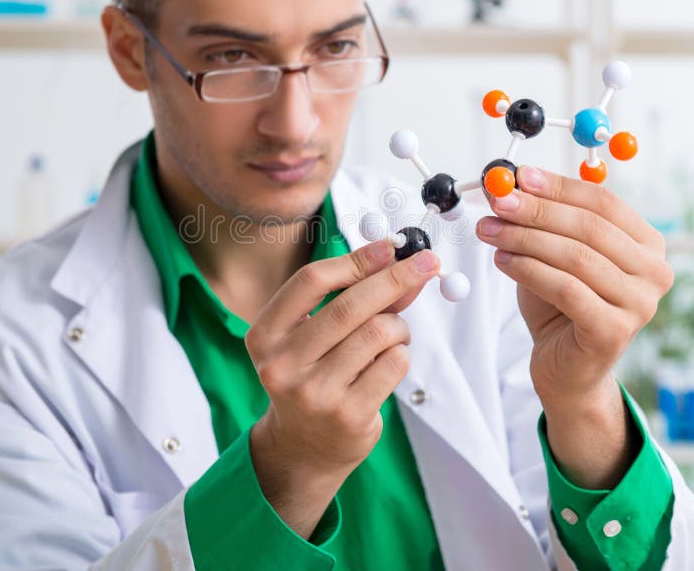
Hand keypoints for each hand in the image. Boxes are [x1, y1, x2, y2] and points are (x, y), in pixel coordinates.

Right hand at [245, 240, 438, 535]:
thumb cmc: (312, 376)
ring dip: (399, 325)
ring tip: (394, 334)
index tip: (388, 247)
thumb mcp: (315, 335)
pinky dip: (401, 353)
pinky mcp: (349, 416)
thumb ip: (352, 298)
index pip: (311, 282)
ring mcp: (315, 394)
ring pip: (379, 333)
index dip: (354, 260)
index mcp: (266, 335)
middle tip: (427, 263)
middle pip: (349, 305)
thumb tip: (401, 264)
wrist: (304, 447)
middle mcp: (283, 365)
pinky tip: (388, 362)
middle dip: (395, 278)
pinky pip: (394, 363)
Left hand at [475, 165, 673, 412]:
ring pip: (575, 257)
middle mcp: (654, 272)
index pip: (603, 202)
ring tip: (489, 231)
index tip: (518, 177)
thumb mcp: (548, 252)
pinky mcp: (614, 332)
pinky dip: (529, 270)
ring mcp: (639, 304)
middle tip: (497, 202)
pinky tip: (502, 261)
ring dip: (525, 239)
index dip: (558, 187)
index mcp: (647, 244)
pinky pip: (566, 289)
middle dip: (536, 210)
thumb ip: (535, 218)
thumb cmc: (559, 304)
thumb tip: (503, 182)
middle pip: (589, 227)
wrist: (564, 365)